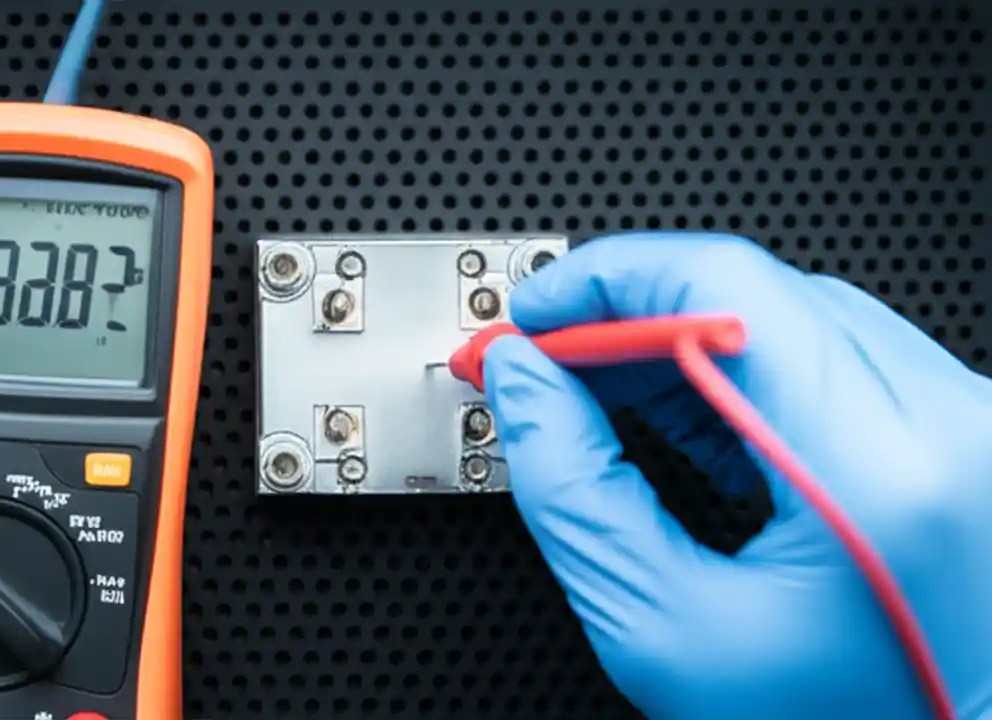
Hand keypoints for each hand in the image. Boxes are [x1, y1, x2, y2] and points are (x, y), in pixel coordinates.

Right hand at [481, 233, 991, 718]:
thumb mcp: (666, 632)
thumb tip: (523, 386)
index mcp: (880, 475)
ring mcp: (960, 427)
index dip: (607, 280)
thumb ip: (576, 491)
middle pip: (753, 294)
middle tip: (545, 357)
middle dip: (626, 315)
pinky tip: (675, 409)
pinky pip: (827, 359)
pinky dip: (735, 370)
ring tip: (595, 389)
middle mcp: (945, 428)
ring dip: (675, 342)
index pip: (724, 289)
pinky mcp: (952, 437)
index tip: (536, 314)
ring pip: (787, 318)